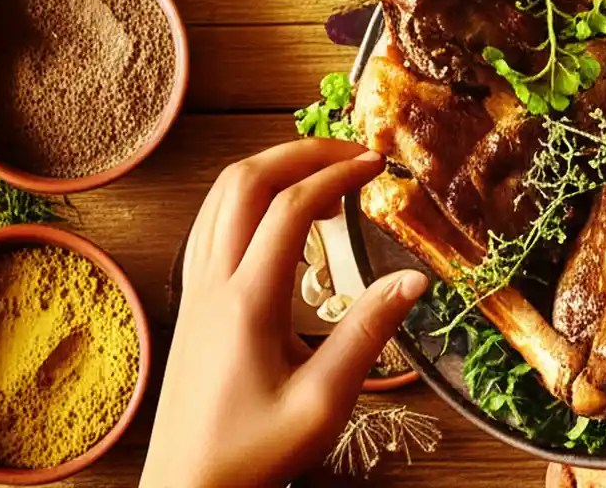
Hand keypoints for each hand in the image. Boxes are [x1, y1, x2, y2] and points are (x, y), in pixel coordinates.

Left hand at [142, 140, 426, 486]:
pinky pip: (211, 221)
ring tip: (322, 171)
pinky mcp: (192, 300)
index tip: (378, 164)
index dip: (337, 174)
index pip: (291, 208)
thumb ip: (368, 334)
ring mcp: (196, 288)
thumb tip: (414, 281)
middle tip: (352, 153)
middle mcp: (214, 282)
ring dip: (272, 168)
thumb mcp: (324, 402)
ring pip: (221, 196)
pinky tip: (280, 212)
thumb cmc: (254, 452)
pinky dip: (247, 196)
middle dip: (301, 152)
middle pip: (246, 181)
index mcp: (249, 301)